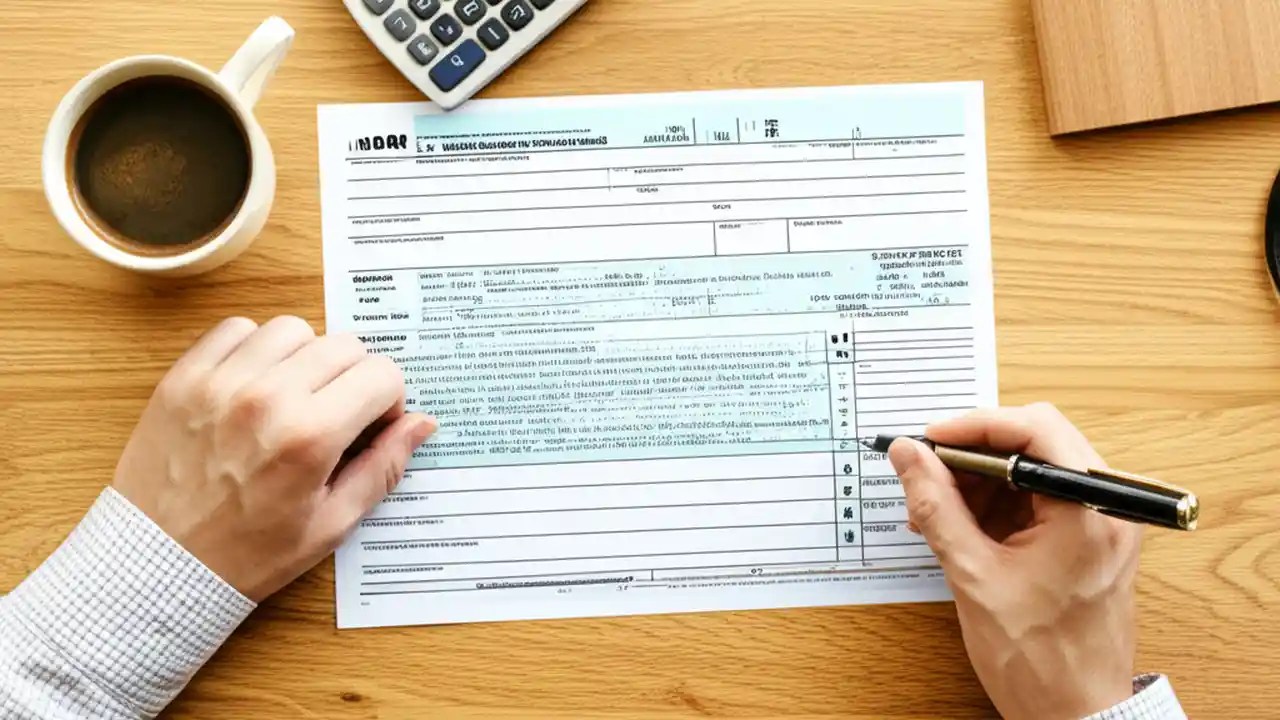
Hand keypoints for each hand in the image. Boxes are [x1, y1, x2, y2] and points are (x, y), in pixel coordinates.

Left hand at [112, 316, 435, 601]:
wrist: (155, 565)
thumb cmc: (245, 555)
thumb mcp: (330, 525)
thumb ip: (383, 468)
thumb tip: (422, 424)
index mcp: (310, 437)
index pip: (381, 375)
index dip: (388, 401)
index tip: (370, 427)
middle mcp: (267, 398)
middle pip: (344, 346)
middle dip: (354, 378)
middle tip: (336, 416)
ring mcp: (220, 382)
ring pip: (293, 330)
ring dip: (305, 357)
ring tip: (294, 397)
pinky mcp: (184, 378)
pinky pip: (236, 330)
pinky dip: (255, 348)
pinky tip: (255, 385)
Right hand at [888, 403, 1139, 719]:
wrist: (1077, 712)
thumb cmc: (1041, 661)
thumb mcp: (973, 576)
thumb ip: (937, 507)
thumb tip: (909, 457)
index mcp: (1089, 510)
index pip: (1033, 429)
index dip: (973, 426)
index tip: (930, 440)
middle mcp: (1108, 506)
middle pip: (1036, 440)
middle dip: (974, 453)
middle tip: (928, 472)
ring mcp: (1104, 520)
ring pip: (1034, 465)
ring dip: (982, 480)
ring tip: (937, 510)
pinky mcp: (1092, 535)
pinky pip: (1041, 495)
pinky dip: (998, 502)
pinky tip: (962, 525)